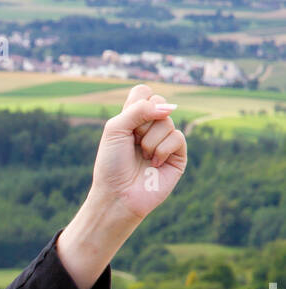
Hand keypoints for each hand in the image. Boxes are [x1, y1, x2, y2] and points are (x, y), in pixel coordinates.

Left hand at [89, 83, 187, 220]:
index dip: (137, 104)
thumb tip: (169, 107)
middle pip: (158, 103)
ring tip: (143, 157)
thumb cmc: (111, 164)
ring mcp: (165, 140)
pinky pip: (177, 137)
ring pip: (167, 121)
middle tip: (134, 142)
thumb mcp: (115, 129)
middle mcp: (150, 127)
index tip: (126, 124)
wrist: (118, 195)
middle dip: (143, 123)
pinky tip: (154, 164)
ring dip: (149, 141)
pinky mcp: (178, 155)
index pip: (144, 92)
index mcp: (133, 119)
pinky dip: (162, 150)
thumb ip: (138, 109)